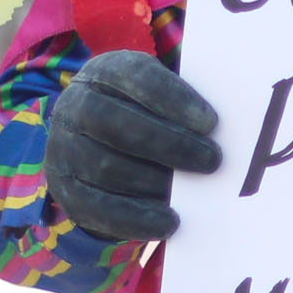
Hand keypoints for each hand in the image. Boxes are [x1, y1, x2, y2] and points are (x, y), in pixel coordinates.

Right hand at [45, 52, 222, 242]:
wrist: (99, 141)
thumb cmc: (146, 113)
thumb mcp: (161, 97)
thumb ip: (187, 108)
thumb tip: (228, 133)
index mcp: (105, 72)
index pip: (137, 77)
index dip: (174, 100)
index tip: (211, 123)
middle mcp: (76, 105)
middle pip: (119, 124)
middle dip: (170, 144)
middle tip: (212, 160)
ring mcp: (63, 147)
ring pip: (107, 168)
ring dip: (155, 182)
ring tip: (195, 193)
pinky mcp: (65, 188)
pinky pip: (97, 208)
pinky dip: (136, 219)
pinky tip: (170, 221)